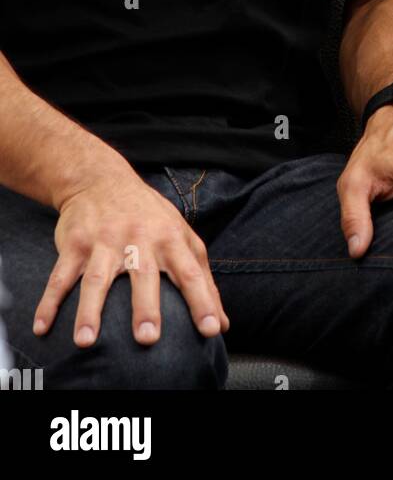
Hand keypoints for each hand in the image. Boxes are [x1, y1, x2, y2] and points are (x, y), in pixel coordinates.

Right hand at [33, 169, 229, 347]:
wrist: (101, 179)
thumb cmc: (149, 216)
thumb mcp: (181, 237)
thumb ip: (202, 278)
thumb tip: (222, 323)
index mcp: (169, 238)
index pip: (191, 272)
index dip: (203, 300)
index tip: (211, 329)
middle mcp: (139, 239)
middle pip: (143, 275)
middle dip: (145, 306)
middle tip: (148, 338)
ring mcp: (104, 241)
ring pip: (97, 278)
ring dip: (90, 311)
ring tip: (87, 341)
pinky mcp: (75, 243)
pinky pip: (60, 276)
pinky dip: (49, 302)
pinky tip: (43, 326)